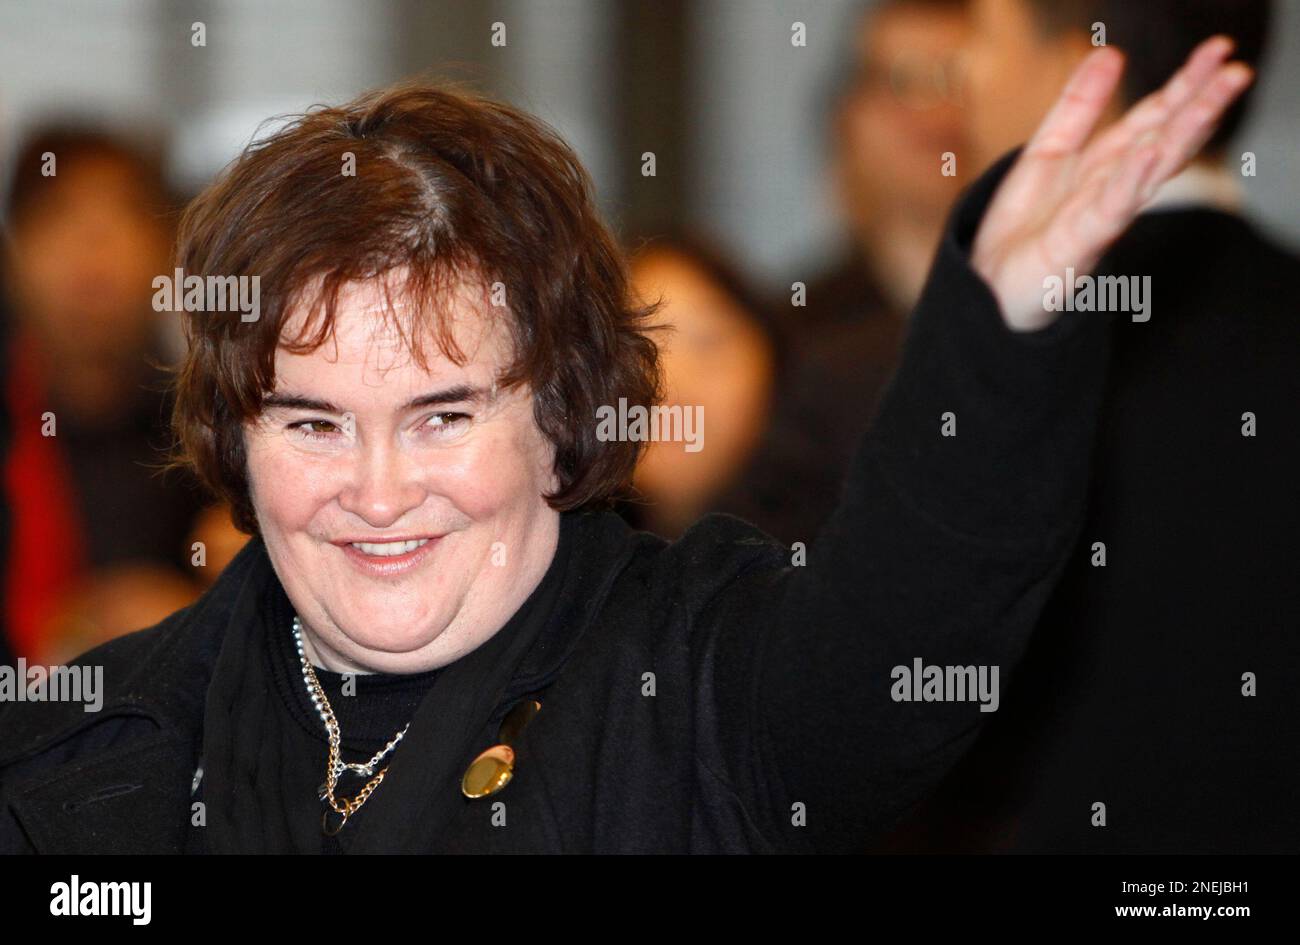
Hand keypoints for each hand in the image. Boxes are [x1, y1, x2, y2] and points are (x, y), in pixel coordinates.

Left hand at [972, 36, 1253, 329]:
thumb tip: (1111, 51)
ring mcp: (1100, 216)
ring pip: (1148, 172)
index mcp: (1109, 163)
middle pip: (1164, 140)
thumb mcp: (1047, 150)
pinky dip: (1129, 181)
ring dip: (1182, 136)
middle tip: (1238, 71)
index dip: (1186, 83)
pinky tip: (1148, 154)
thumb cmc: (1024, 224)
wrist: (990, 284)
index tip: (1219, 50)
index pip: (1155, 117)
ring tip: (1211, 101)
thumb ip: (1079, 106)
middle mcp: (1114, 188)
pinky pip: (1109, 209)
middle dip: (1201, 106)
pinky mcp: (1077, 244)